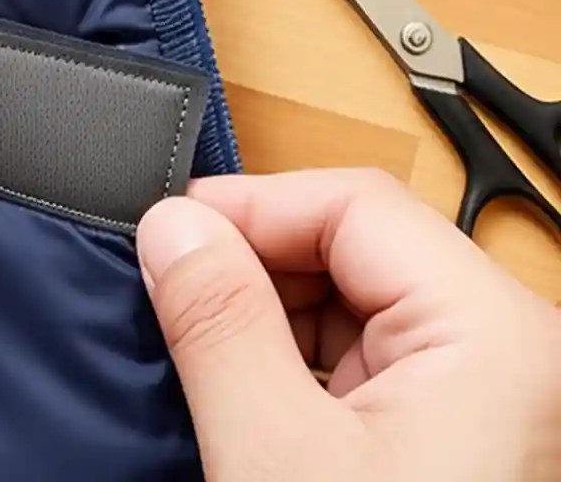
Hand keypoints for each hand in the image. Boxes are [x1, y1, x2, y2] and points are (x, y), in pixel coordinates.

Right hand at [136, 169, 560, 480]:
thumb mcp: (273, 456)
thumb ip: (219, 325)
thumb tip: (171, 229)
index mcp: (489, 337)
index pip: (354, 208)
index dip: (249, 208)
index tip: (163, 235)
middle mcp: (502, 352)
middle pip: (358, 249)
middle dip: (253, 266)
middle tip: (166, 299)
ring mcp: (479, 394)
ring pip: (352, 306)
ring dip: (265, 320)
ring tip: (198, 362)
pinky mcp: (449, 433)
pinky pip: (360, 363)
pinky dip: (291, 369)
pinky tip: (244, 403)